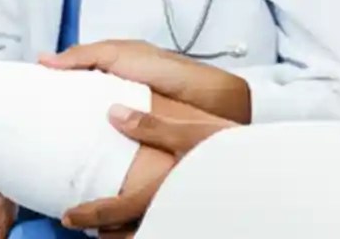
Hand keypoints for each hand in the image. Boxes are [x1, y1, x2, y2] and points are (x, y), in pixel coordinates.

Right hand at [40, 41, 251, 122]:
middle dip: (63, 106)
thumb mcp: (119, 54)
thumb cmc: (169, 71)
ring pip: (94, 118)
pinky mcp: (137, 132)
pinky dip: (97, 139)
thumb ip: (83, 56)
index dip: (54, 78)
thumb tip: (44, 60)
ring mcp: (127, 110)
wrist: (208, 100)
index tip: (32, 90)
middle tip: (39, 118)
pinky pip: (111, 135)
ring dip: (79, 125)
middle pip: (81, 96)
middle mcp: (118, 87)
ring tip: (55, 136)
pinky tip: (85, 147)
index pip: (75, 70)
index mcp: (113, 64)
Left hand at [60, 104, 236, 235]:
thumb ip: (149, 126)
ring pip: (149, 235)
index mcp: (162, 192)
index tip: (69, 217)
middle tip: (87, 229)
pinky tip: (150, 221)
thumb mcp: (190, 133)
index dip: (89, 216)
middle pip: (129, 235)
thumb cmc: (232, 150)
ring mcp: (186, 220)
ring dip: (127, 235)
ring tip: (112, 230)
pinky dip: (153, 229)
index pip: (116, 211)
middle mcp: (171, 213)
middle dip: (106, 234)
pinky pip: (170, 228)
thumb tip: (112, 113)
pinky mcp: (199, 219)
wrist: (270, 171)